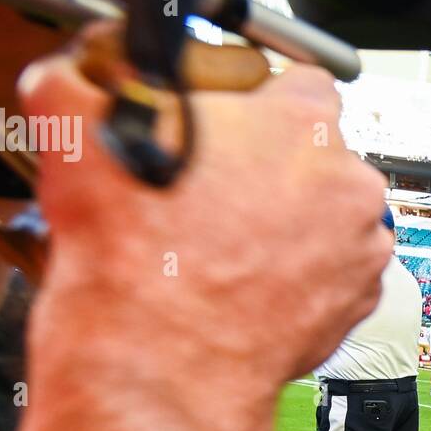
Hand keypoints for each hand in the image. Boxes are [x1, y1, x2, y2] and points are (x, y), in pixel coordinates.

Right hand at [20, 25, 392, 385]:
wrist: (158, 358)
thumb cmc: (136, 254)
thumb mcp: (76, 129)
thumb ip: (79, 79)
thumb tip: (71, 72)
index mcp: (301, 122)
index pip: (300, 81)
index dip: (256, 99)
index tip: (229, 122)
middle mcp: (347, 181)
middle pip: (316, 153)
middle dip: (273, 165)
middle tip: (217, 191)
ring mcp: (358, 247)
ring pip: (329, 216)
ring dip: (290, 222)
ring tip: (229, 243)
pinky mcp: (354, 303)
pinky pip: (335, 274)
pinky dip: (303, 276)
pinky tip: (251, 283)